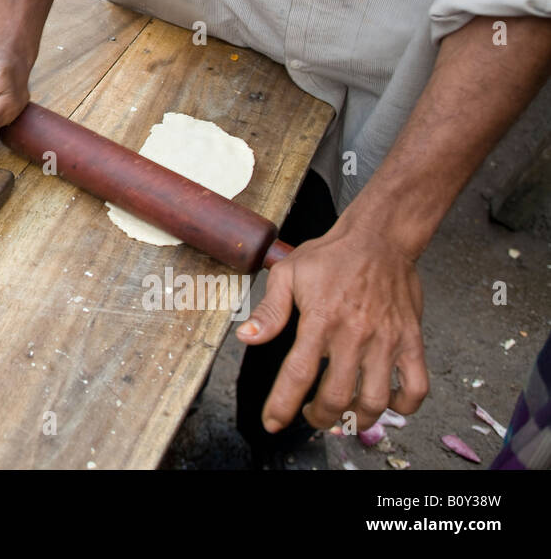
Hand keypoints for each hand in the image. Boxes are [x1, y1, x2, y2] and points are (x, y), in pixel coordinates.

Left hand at [236, 216, 428, 433]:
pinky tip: (385, 402)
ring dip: (356, 418)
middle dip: (318, 417)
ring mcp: (387, 340)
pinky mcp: (412, 341)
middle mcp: (355, 334)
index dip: (283, 404)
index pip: (298, 373)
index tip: (272, 423)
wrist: (380, 238)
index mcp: (320, 319)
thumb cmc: (331, 256)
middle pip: (337, 397)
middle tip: (310, 415)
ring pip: (376, 401)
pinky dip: (403, 406)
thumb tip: (246, 338)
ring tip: (343, 415)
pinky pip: (416, 387)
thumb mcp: (287, 274)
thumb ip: (269, 311)